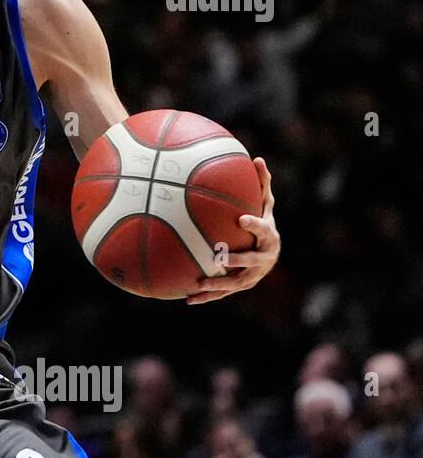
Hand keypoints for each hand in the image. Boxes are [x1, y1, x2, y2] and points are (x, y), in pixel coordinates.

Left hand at [188, 156, 279, 303]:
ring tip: (198, 284)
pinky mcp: (241, 286)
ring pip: (235, 283)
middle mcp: (263, 258)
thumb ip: (261, 184)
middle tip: (219, 257)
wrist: (270, 252)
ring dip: (218, 285)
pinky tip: (187, 299)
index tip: (241, 218)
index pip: (264, 229)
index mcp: (268, 236)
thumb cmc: (263, 222)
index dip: (254, 224)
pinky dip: (206, 297)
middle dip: (237, 260)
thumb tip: (258, 157)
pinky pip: (222, 293)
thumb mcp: (264, 204)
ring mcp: (253, 275)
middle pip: (251, 261)